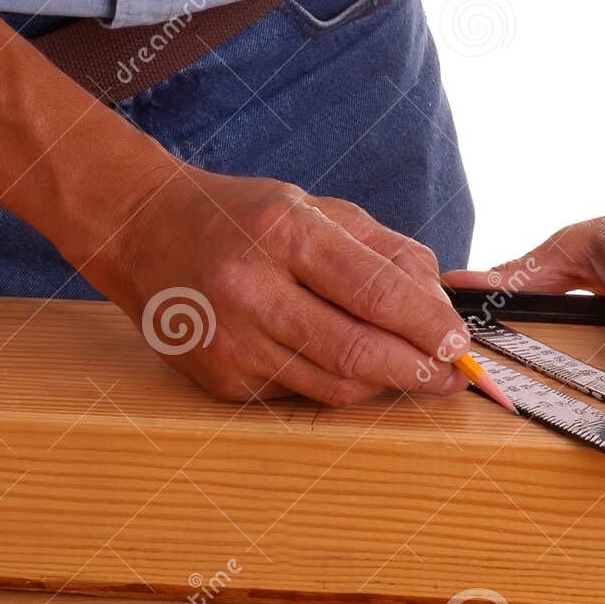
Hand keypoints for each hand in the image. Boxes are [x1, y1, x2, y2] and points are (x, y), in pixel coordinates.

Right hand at [93, 166, 473, 405]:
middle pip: (357, 351)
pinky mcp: (220, 379)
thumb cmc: (243, 217)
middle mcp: (251, 289)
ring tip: (411, 372)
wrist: (144, 232)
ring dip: (384, 384)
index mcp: (283, 232)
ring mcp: (231, 341)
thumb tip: (439, 308)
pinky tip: (345, 366)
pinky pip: (299, 394)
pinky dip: (334, 384)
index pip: (375, 292)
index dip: (427, 325)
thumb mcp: (317, 209)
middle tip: (450, 377)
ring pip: (334, 385)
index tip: (459, 342)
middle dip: (417, 370)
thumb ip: (385, 252)